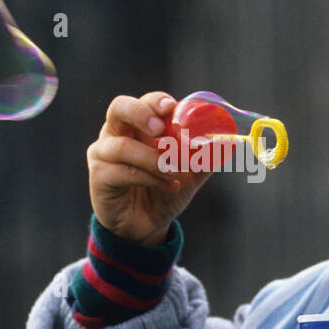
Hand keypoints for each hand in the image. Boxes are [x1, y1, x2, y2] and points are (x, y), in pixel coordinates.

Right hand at [87, 91, 214, 246]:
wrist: (147, 226)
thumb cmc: (163, 191)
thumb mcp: (191, 174)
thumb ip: (206, 158)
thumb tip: (229, 143)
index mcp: (138, 125)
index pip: (145, 102)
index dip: (157, 101)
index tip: (172, 108)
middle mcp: (116, 133)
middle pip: (119, 108)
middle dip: (140, 113)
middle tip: (160, 129)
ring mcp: (103, 154)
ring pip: (122, 146)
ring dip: (152, 159)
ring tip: (173, 172)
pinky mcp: (99, 177)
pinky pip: (122, 172)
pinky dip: (148, 179)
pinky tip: (168, 186)